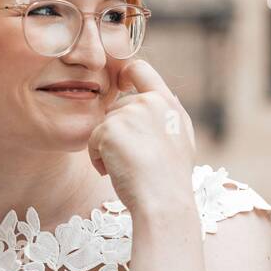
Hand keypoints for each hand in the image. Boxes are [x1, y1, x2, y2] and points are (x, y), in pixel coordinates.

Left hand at [87, 60, 196, 216]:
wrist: (163, 200)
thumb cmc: (170, 179)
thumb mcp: (179, 139)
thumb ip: (164, 116)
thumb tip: (153, 100)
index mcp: (168, 103)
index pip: (140, 69)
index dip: (126, 73)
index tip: (120, 84)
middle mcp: (149, 102)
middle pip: (115, 108)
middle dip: (116, 133)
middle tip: (132, 159)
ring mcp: (129, 113)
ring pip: (103, 126)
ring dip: (107, 149)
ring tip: (127, 168)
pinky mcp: (109, 129)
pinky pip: (91, 142)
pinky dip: (98, 160)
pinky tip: (115, 172)